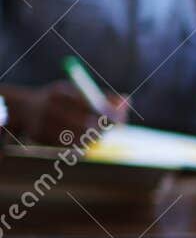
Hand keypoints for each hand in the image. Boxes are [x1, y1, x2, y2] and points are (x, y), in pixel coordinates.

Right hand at [6, 82, 125, 144]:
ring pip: (80, 138)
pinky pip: (69, 146)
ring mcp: (44, 123)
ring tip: (94, 131)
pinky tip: (79, 137)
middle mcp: (51, 107)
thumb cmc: (61, 100)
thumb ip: (103, 96)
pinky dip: (80, 143)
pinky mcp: (41, 137)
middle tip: (114, 128)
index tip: (122, 119)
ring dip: (93, 137)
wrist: (25, 109)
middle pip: (87, 125)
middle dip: (104, 128)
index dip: (111, 115)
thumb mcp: (79, 92)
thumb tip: (128, 100)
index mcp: (61, 93)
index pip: (92, 106)